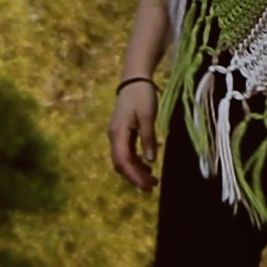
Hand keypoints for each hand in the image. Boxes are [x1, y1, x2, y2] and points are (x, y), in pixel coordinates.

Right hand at [108, 77, 157, 192]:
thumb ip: (148, 138)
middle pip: (121, 164)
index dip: (134, 176)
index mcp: (118, 133)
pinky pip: (127, 152)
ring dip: (136, 171)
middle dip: (135, 177)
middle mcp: (114, 136)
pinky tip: (148, 166)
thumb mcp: (148, 116)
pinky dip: (136, 161)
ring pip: (123, 160)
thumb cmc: (141, 95)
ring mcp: (117, 135)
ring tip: (153, 180)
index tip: (146, 187)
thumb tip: (150, 160)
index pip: (123, 161)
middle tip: (152, 187)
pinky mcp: (122, 133)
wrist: (134, 79)